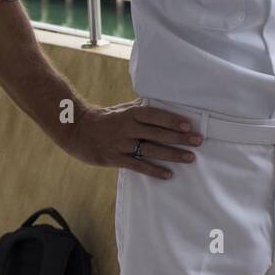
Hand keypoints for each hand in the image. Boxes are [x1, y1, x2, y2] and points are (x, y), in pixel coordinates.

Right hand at [59, 99, 201, 179]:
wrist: (76, 130)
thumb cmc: (105, 118)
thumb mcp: (122, 109)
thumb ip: (142, 107)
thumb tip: (164, 100)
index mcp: (130, 113)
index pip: (155, 116)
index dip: (172, 120)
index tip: (189, 125)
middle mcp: (127, 128)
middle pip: (157, 133)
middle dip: (180, 138)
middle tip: (198, 141)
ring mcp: (121, 144)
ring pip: (151, 150)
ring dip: (172, 155)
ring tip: (190, 158)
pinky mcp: (114, 158)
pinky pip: (137, 166)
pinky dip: (153, 171)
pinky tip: (168, 174)